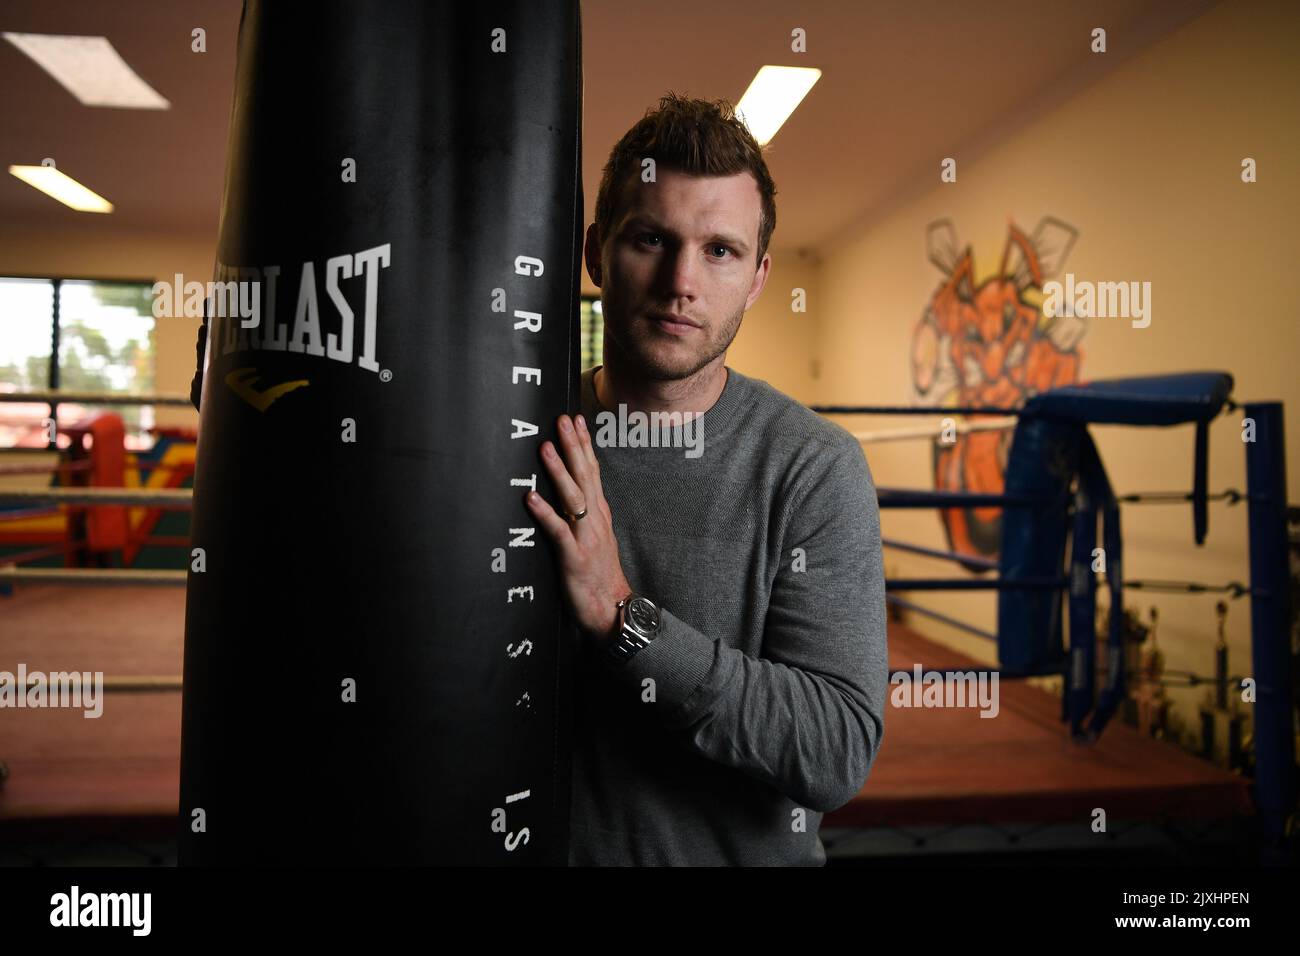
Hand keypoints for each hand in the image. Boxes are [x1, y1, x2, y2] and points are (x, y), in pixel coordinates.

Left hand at [525, 412, 631, 643]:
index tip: (576, 419)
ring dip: (559, 471)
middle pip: (585, 476)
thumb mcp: (597, 536)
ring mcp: (585, 537)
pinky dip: (544, 513)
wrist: (611, 607)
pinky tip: (531, 497)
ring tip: (546, 447)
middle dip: (573, 446)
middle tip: (563, 420)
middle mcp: (595, 520)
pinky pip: (558, 531)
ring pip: (573, 497)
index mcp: (599, 513)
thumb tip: (571, 489)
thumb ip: (586, 512)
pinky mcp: (574, 556)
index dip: (585, 445)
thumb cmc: (600, 573)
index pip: (593, 471)